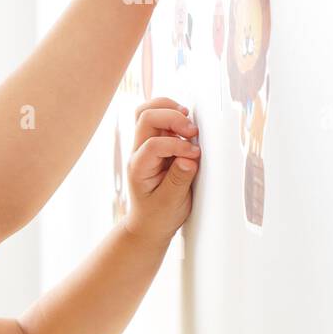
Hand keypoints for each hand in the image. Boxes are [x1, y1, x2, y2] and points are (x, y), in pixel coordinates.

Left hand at [121, 97, 200, 243]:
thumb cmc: (158, 214)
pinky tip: (187, 127)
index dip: (176, 145)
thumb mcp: (171, 202)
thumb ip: (180, 180)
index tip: (194, 155)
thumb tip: (189, 158)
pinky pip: (159, 119)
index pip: (153, 144)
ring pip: (148, 112)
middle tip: (192, 131)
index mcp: (139, 167)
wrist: (149, 222)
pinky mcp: (156, 144)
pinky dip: (174, 115)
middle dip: (172, 118)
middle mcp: (138, 152)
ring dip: (170, 110)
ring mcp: (145, 146)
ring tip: (189, 121)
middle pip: (146, 117)